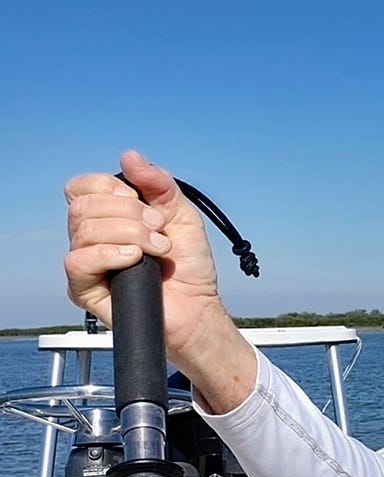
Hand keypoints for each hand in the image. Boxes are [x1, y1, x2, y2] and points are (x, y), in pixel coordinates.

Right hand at [64, 151, 254, 411]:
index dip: (110, 188)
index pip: (82, 187)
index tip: (144, 204)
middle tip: (159, 232)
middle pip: (83, 207)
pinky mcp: (84, 289)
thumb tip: (130, 156)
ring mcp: (86, 262)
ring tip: (159, 250)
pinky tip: (135, 260)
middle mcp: (90, 237)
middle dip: (129, 215)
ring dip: (130, 235)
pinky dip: (110, 254)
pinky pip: (78, 261)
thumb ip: (158, 184)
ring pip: (83, 230)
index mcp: (106, 216)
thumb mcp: (181, 215)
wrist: (198, 307)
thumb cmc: (188, 266)